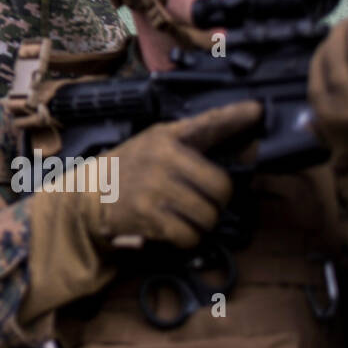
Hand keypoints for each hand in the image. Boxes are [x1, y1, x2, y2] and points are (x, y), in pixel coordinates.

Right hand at [85, 101, 260, 249]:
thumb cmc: (135, 167)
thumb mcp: (160, 145)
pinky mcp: (148, 214)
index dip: (235, 117)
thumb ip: (200, 144)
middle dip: (218, 201)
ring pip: (208, 215)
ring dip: (203, 222)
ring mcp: (155, 186)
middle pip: (221, 187)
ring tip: (186, 215)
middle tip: (204, 201)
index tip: (256, 109)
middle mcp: (163, 157)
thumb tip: (251, 148)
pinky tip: (175, 228)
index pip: (209, 123)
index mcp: (168, 136)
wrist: (91, 192)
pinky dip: (187, 238)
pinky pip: (189, 235)